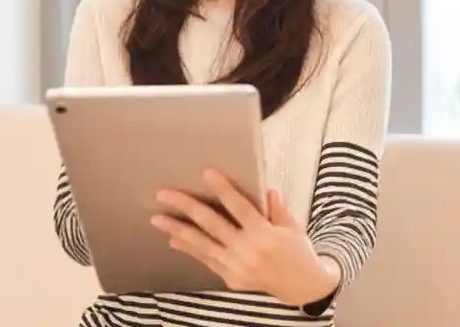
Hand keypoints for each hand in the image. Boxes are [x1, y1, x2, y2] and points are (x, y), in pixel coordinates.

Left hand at [150, 169, 340, 306]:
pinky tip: (173, 240)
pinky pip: (206, 260)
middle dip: (186, 207)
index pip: (240, 207)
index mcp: (265, 234)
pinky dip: (190, 249)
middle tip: (164, 194)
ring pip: (203, 244)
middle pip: (212, 224)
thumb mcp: (292, 225)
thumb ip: (276, 207)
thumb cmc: (297, 250)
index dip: (222, 189)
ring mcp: (237, 267)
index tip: (205, 173)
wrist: (302, 286)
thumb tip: (265, 188)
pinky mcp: (231, 278)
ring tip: (157, 218)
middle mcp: (248, 251)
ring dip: (178, 230)